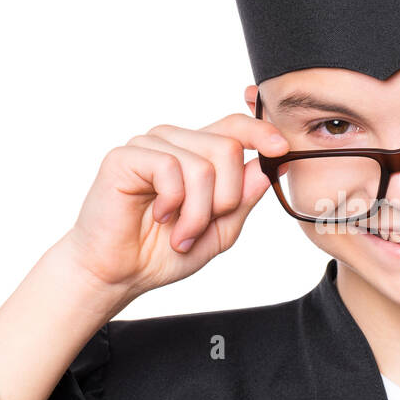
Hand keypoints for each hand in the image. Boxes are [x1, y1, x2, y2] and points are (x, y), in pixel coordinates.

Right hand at [60, 111, 288, 301]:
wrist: (118, 273)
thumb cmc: (162, 252)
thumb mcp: (219, 230)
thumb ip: (243, 199)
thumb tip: (268, 167)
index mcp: (197, 153)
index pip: (234, 126)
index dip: (260, 131)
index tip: (281, 148)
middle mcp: (174, 142)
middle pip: (227, 148)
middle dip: (225, 198)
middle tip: (200, 227)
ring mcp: (149, 145)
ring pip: (203, 164)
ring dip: (198, 211)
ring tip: (180, 233)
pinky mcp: (125, 156)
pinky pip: (171, 169)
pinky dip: (173, 203)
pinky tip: (159, 216)